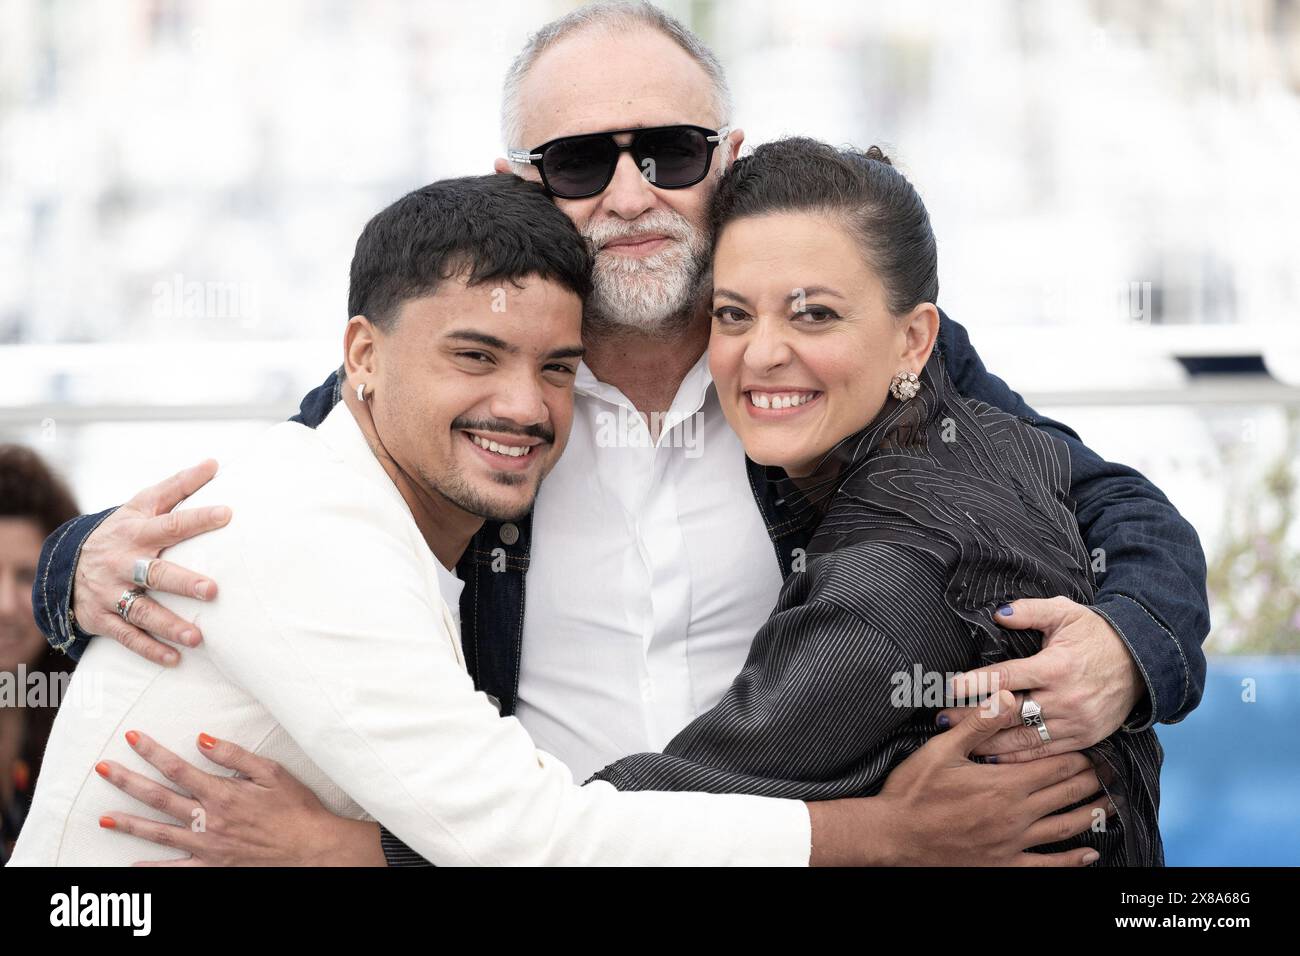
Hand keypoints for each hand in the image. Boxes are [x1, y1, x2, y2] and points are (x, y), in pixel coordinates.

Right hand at [73, 460, 229, 665]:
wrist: (66, 564)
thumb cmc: (121, 531)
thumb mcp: (141, 505)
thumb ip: (178, 486)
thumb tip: (214, 463)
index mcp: (136, 533)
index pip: (170, 524)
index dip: (198, 519)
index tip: (228, 514)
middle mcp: (122, 564)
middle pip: (155, 573)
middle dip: (183, 583)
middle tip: (213, 591)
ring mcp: (110, 593)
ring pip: (141, 611)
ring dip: (169, 625)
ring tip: (198, 637)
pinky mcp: (102, 619)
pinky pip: (127, 637)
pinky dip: (150, 650)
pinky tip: (174, 659)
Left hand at [95, 730, 384, 865]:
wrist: (310, 848)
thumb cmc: (296, 808)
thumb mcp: (272, 773)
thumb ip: (234, 756)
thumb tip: (203, 740)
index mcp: (222, 793)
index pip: (178, 768)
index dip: (153, 752)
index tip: (133, 738)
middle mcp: (208, 820)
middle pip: (159, 798)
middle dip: (128, 782)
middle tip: (104, 769)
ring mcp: (207, 846)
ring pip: (159, 833)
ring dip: (129, 824)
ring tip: (103, 818)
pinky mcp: (212, 866)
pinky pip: (176, 869)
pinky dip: (152, 868)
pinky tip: (134, 863)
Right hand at [808, 691, 1112, 865]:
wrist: (893, 835)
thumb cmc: (913, 790)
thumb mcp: (942, 749)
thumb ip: (980, 723)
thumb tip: (1010, 697)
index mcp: (1004, 784)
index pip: (1055, 766)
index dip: (1081, 757)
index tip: (1098, 748)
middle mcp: (1016, 815)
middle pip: (1066, 794)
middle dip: (1092, 780)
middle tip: (1112, 771)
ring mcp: (1013, 843)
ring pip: (1065, 828)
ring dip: (1092, 815)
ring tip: (1112, 804)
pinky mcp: (1004, 864)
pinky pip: (1048, 865)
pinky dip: (1073, 860)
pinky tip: (1090, 853)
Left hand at [936, 597, 1144, 760]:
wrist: (1141, 661)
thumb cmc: (1096, 634)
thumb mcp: (1065, 612)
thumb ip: (1030, 611)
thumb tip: (999, 613)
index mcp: (1056, 666)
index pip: (1008, 676)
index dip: (977, 682)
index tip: (950, 688)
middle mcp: (1064, 698)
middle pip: (1009, 712)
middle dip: (973, 717)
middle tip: (942, 720)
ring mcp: (1075, 722)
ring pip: (1024, 738)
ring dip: (989, 743)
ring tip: (959, 744)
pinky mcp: (1084, 738)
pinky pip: (1045, 753)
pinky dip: (1018, 759)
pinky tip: (992, 758)